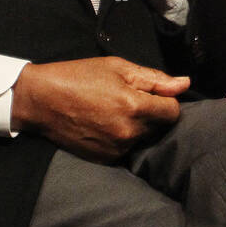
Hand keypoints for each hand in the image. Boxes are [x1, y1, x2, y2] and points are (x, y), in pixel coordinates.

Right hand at [10, 57, 189, 163]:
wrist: (41, 100)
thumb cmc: (79, 77)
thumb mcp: (117, 67)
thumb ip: (154, 79)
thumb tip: (184, 84)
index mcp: (134, 107)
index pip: (173, 112)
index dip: (166, 101)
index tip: (152, 94)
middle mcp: (128, 133)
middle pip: (159, 127)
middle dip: (151, 114)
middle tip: (127, 100)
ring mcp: (116, 149)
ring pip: (143, 139)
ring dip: (137, 127)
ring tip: (113, 111)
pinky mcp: (104, 159)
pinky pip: (126, 149)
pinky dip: (122, 139)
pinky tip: (104, 125)